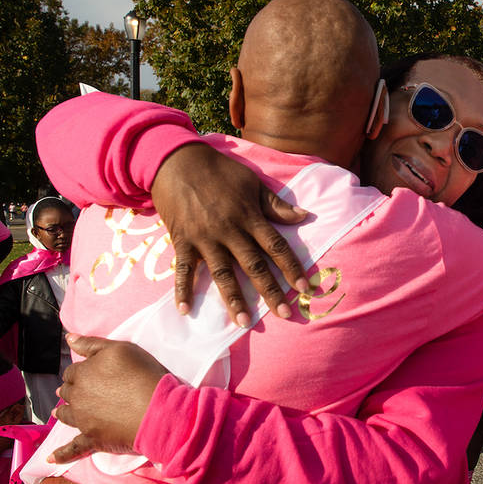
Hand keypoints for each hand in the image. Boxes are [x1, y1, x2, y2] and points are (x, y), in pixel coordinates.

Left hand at [51, 335, 168, 462]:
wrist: (156, 408)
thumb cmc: (142, 374)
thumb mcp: (120, 349)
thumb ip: (92, 344)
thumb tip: (68, 339)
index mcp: (82, 373)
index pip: (73, 371)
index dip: (80, 371)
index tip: (87, 372)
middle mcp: (77, 396)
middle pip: (68, 392)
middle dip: (70, 389)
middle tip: (73, 390)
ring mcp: (83, 419)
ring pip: (66, 415)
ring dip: (62, 412)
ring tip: (59, 412)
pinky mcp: (92, 439)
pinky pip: (73, 448)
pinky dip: (62, 454)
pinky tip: (51, 459)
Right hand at [151, 143, 310, 326]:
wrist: (177, 161)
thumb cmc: (219, 171)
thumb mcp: (252, 183)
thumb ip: (276, 204)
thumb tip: (304, 216)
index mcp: (250, 217)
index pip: (276, 246)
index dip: (292, 267)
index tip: (305, 287)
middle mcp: (230, 230)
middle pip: (254, 265)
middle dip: (270, 291)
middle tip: (285, 313)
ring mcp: (205, 238)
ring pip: (223, 273)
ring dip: (234, 298)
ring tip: (244, 322)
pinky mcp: (182, 240)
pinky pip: (184, 269)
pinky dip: (183, 290)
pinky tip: (185, 311)